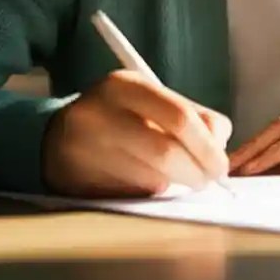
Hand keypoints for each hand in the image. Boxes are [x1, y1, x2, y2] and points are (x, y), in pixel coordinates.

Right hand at [42, 70, 231, 196]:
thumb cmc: (123, 118)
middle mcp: (101, 113)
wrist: (58, 136)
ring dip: (172, 184)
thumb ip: (195, 117)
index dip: (208, 147)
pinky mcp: (77, 179)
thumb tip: (219, 151)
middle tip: (207, 182)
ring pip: (151, 178)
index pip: (180, 117)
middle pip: (166, 152)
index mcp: (126, 85)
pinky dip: (149, 192)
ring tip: (172, 177)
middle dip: (197, 173)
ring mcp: (85, 148)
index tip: (221, 166)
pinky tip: (141, 181)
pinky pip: (131, 194)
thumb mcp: (154, 102)